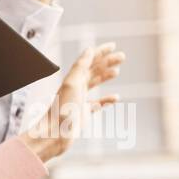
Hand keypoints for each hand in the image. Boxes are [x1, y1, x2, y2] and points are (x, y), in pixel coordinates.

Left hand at [19, 43, 123, 162]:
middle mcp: (75, 87)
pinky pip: (97, 104)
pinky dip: (106, 99)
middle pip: (93, 70)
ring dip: (106, 76)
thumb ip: (80, 66)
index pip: (88, 60)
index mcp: (73, 79)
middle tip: (123, 56)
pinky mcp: (83, 113)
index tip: (114, 46)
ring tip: (117, 71)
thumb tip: (90, 49)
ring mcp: (79, 100)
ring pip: (95, 84)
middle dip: (107, 62)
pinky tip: (116, 97)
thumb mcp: (72, 83)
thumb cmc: (62, 109)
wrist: (55, 133)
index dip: (100, 52)